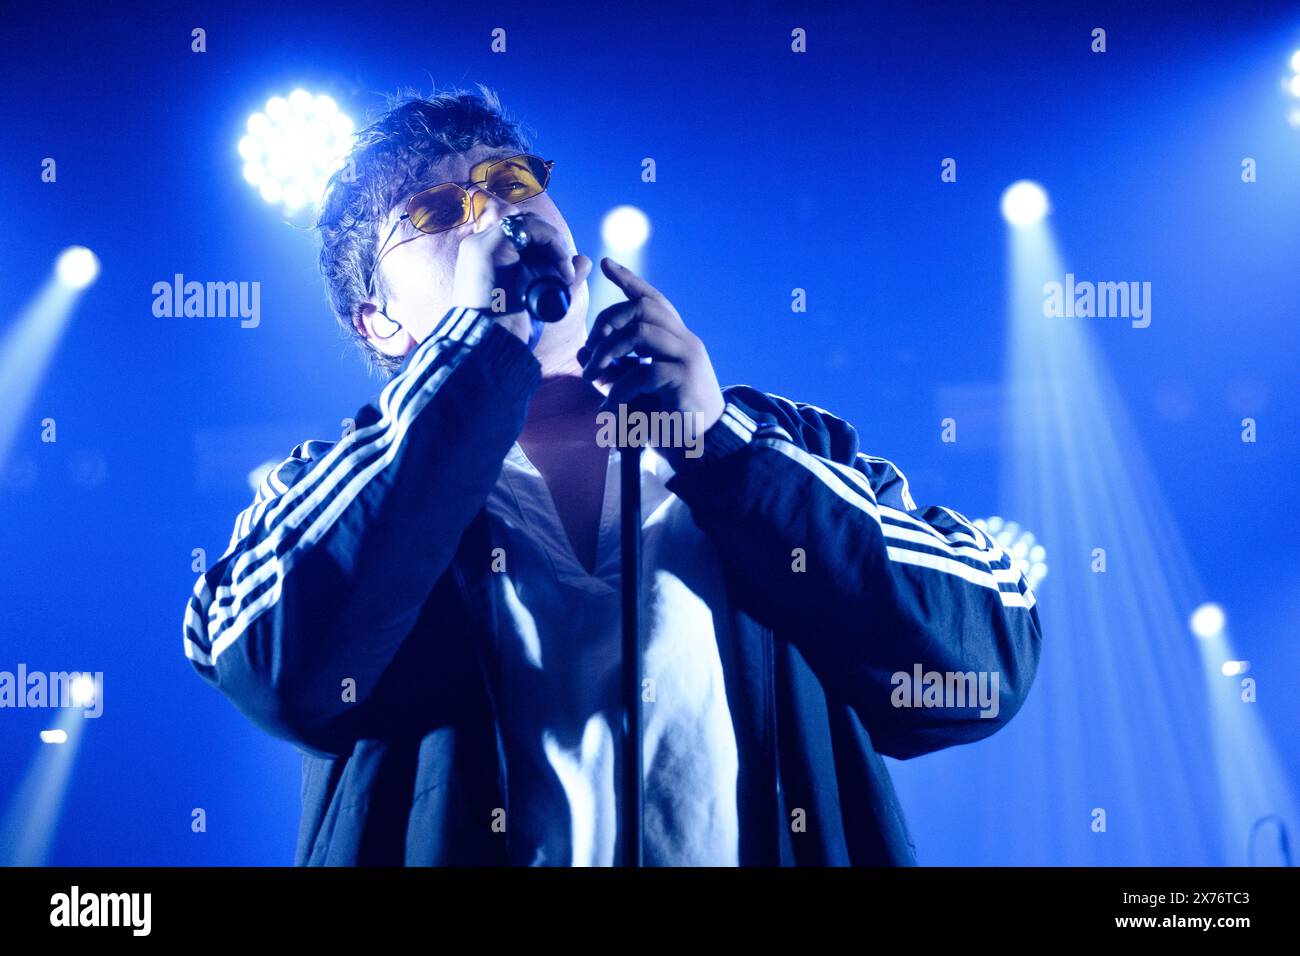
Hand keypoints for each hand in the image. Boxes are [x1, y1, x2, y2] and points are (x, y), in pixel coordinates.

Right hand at [451, 206, 589, 342]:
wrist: (488, 344)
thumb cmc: (509, 329)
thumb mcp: (541, 299)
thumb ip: (562, 279)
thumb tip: (585, 260)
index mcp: (488, 256)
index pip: (520, 233)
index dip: (547, 245)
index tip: (562, 274)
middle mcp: (481, 245)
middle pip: (525, 223)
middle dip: (552, 243)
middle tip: (565, 272)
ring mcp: (482, 244)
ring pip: (528, 222)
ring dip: (555, 243)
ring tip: (565, 273)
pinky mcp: (488, 247)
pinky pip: (529, 228)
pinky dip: (552, 243)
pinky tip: (560, 269)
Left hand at [578, 258, 724, 461]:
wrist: (704, 446)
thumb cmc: (670, 416)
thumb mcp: (639, 387)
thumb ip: (617, 368)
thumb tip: (583, 355)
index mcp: (677, 339)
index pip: (653, 300)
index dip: (630, 281)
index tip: (605, 265)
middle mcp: (685, 341)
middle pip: (642, 309)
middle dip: (607, 323)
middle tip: (589, 351)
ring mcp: (688, 358)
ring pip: (640, 332)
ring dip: (608, 352)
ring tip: (593, 376)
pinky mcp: (685, 380)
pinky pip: (644, 371)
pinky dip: (620, 388)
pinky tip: (611, 406)